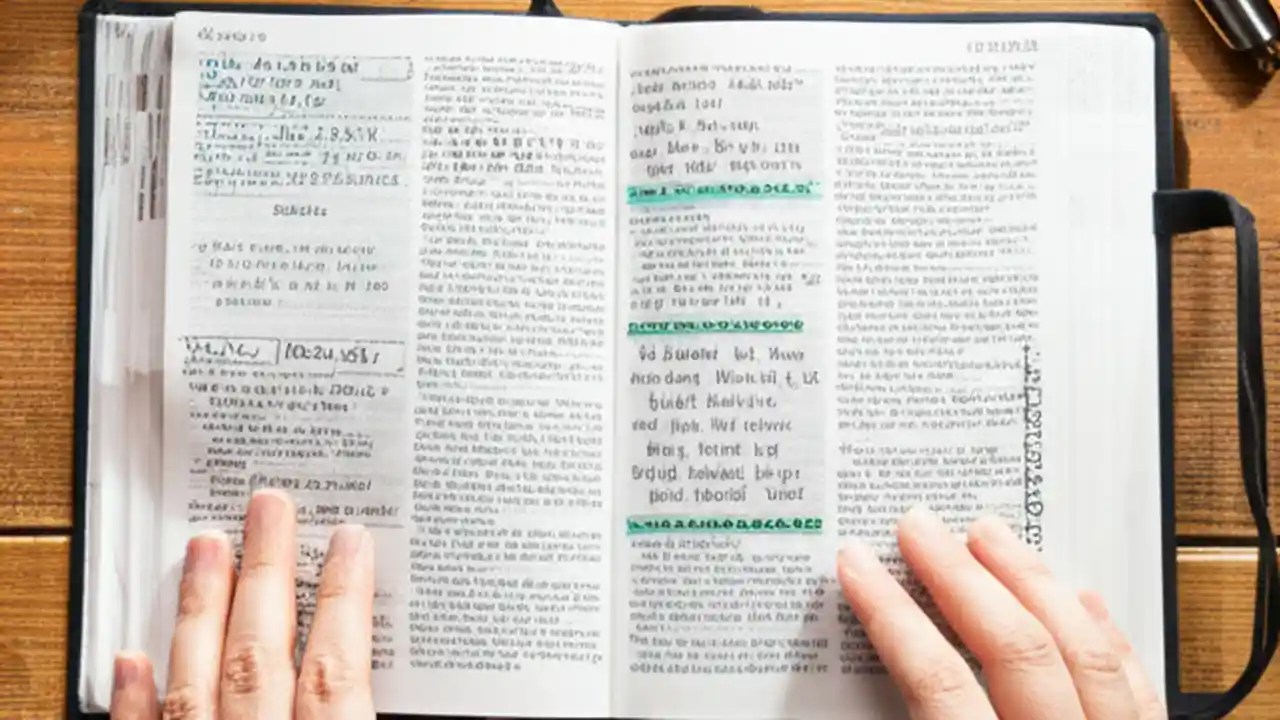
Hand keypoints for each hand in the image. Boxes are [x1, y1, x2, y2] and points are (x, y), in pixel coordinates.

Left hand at [110, 490, 375, 718]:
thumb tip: (445, 705)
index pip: (336, 670)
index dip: (345, 599)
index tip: (350, 542)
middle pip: (259, 655)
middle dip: (266, 574)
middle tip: (269, 510)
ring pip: (196, 684)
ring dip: (201, 609)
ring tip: (205, 546)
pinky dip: (135, 698)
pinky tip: (131, 657)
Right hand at [837, 506, 1164, 719]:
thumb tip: (844, 694)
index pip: (938, 683)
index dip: (892, 616)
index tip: (858, 566)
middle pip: (1014, 649)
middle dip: (960, 577)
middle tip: (919, 526)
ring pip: (1084, 652)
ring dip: (1033, 583)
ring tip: (991, 534)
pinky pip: (1138, 688)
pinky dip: (1106, 637)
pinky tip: (1082, 600)